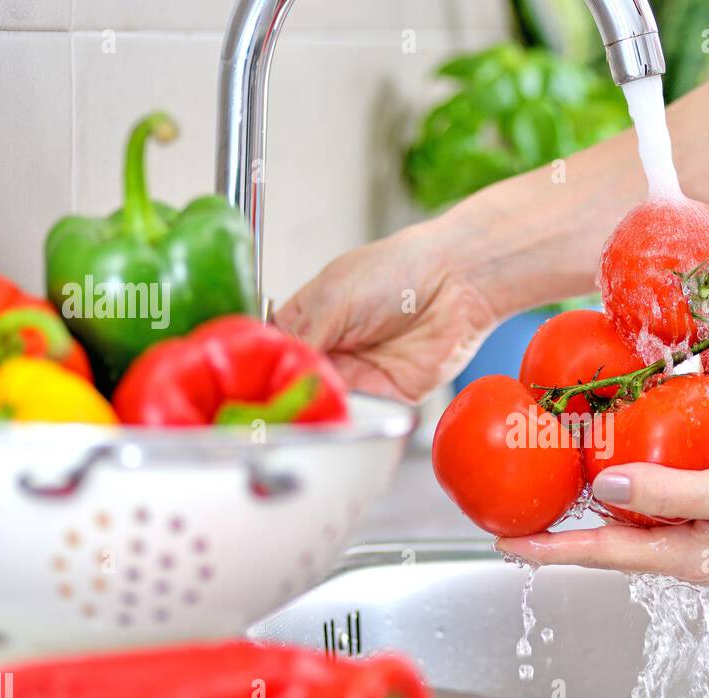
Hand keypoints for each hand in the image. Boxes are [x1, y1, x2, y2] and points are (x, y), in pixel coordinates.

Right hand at [274, 220, 499, 402]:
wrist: (457, 283)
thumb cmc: (400, 271)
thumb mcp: (333, 295)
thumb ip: (301, 332)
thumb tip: (274, 363)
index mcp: (312, 318)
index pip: (273, 350)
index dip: (263, 366)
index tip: (251, 380)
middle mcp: (333, 349)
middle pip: (296, 383)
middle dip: (288, 393)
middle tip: (275, 399)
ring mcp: (359, 375)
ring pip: (325, 404)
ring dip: (316, 407)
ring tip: (307, 402)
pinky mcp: (388, 397)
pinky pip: (362, 415)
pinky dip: (349, 416)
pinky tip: (338, 408)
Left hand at [497, 440, 708, 581]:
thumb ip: (669, 492)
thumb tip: (604, 489)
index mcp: (687, 555)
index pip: (601, 554)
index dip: (549, 550)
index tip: (504, 543)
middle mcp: (691, 552)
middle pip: (611, 545)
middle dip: (564, 534)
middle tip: (523, 513)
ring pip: (637, 527)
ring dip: (597, 511)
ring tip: (561, 489)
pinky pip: (667, 506)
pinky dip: (638, 489)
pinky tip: (633, 465)